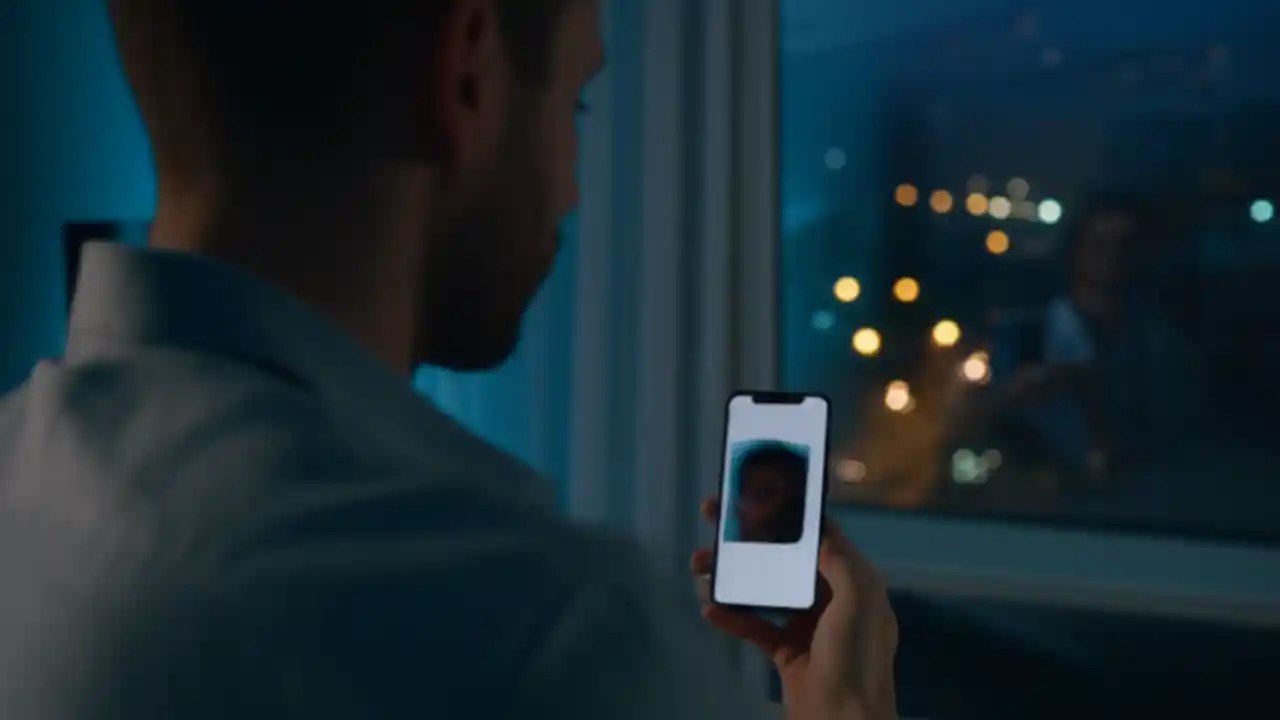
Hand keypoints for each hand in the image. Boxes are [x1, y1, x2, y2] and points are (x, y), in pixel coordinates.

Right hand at [691, 498, 897, 719]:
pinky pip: (755, 627)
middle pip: (785, 559)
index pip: (820, 537)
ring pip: (765, 590)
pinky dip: (732, 617)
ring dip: (733, 576)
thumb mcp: (859, 602)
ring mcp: (809, 628)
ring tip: (699, 565)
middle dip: (751, 539)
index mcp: (855, 584)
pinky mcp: (788, 654)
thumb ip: (841, 560)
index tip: (756, 496)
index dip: (788, 514)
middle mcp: (833, 601)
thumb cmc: (857, 660)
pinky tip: (709, 608)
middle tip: (715, 519)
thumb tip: (820, 525)